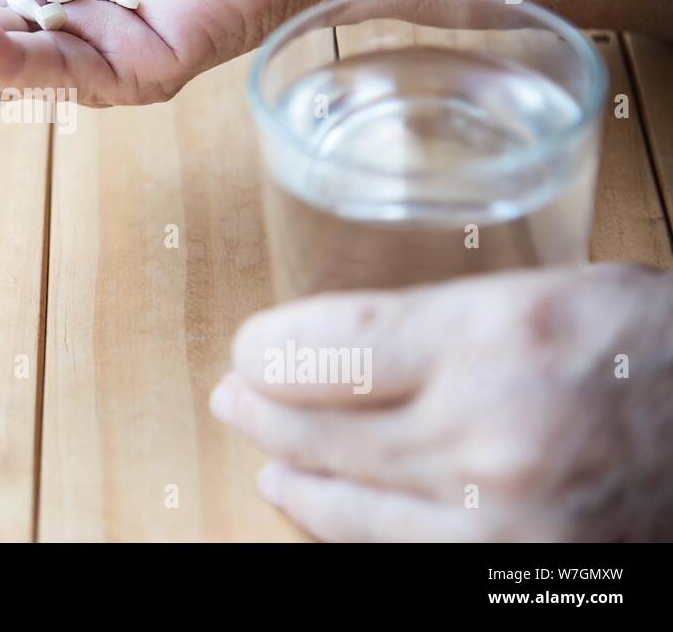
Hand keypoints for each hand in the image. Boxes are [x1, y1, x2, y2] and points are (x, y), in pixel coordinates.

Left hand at [210, 264, 672, 540]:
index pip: (319, 353)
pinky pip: (392, 554)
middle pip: (317, 432)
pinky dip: (343, 529)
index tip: (250, 349)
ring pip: (344, 507)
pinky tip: (320, 507)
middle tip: (235, 397)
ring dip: (290, 478)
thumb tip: (324, 350)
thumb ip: (426, 322)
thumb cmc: (645, 346)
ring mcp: (503, 521)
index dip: (263, 352)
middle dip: (258, 412)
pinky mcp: (515, 574)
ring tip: (267, 459)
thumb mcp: (536, 292)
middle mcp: (489, 435)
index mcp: (493, 337)